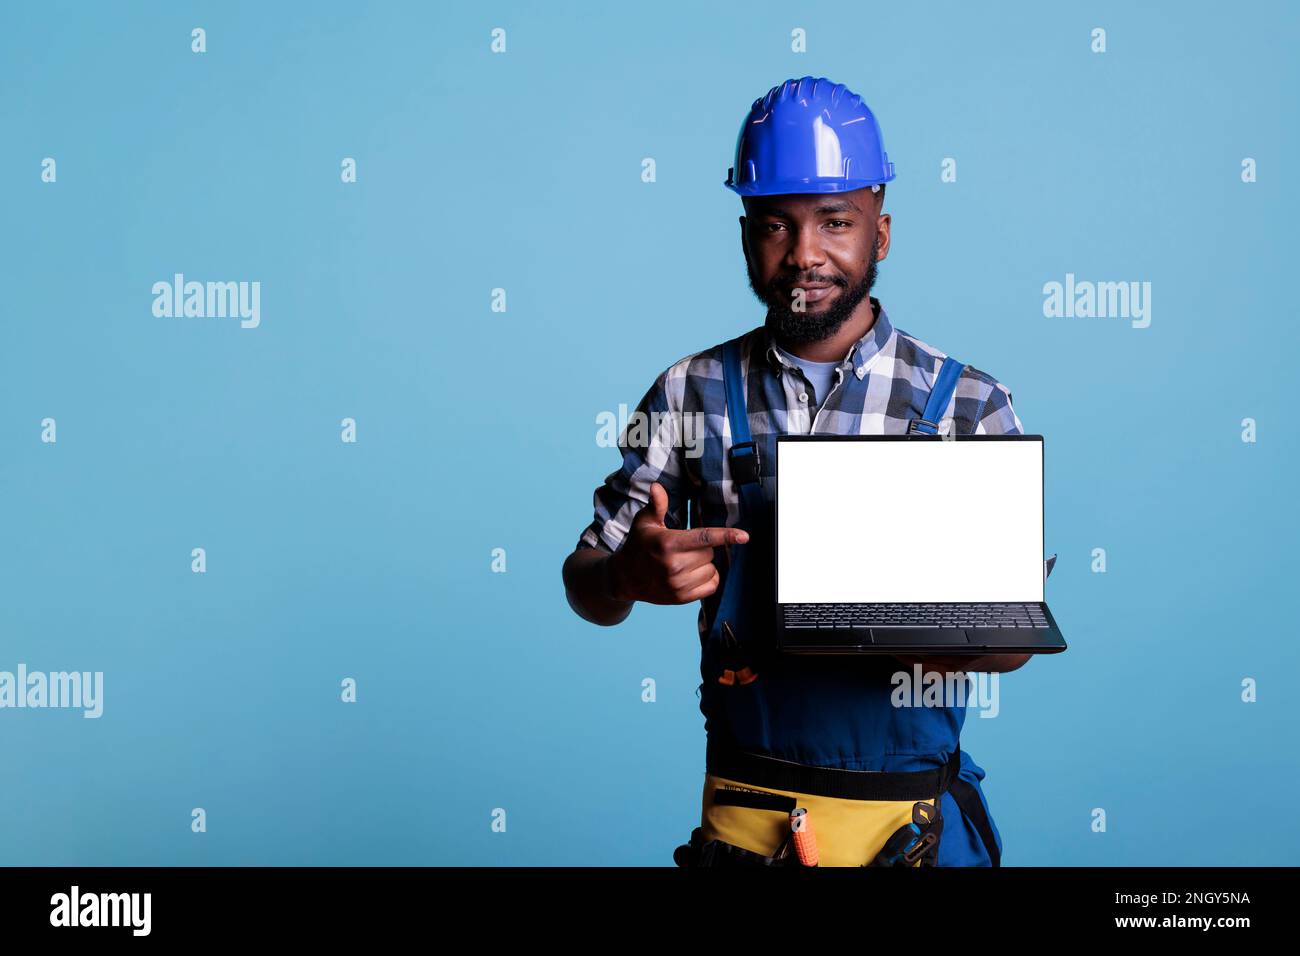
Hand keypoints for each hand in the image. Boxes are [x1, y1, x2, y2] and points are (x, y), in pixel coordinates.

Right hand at [606, 482, 748, 605]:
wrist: (624, 578)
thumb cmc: (638, 545)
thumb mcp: (645, 522)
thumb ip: (656, 505)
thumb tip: (657, 487)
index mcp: (668, 543)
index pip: (703, 538)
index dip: (726, 536)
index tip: (744, 536)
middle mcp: (674, 565)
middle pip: (710, 553)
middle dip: (704, 548)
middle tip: (685, 547)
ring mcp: (677, 584)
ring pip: (712, 569)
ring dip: (705, 564)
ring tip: (686, 561)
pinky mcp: (681, 598)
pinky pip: (711, 586)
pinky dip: (708, 579)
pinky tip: (693, 574)